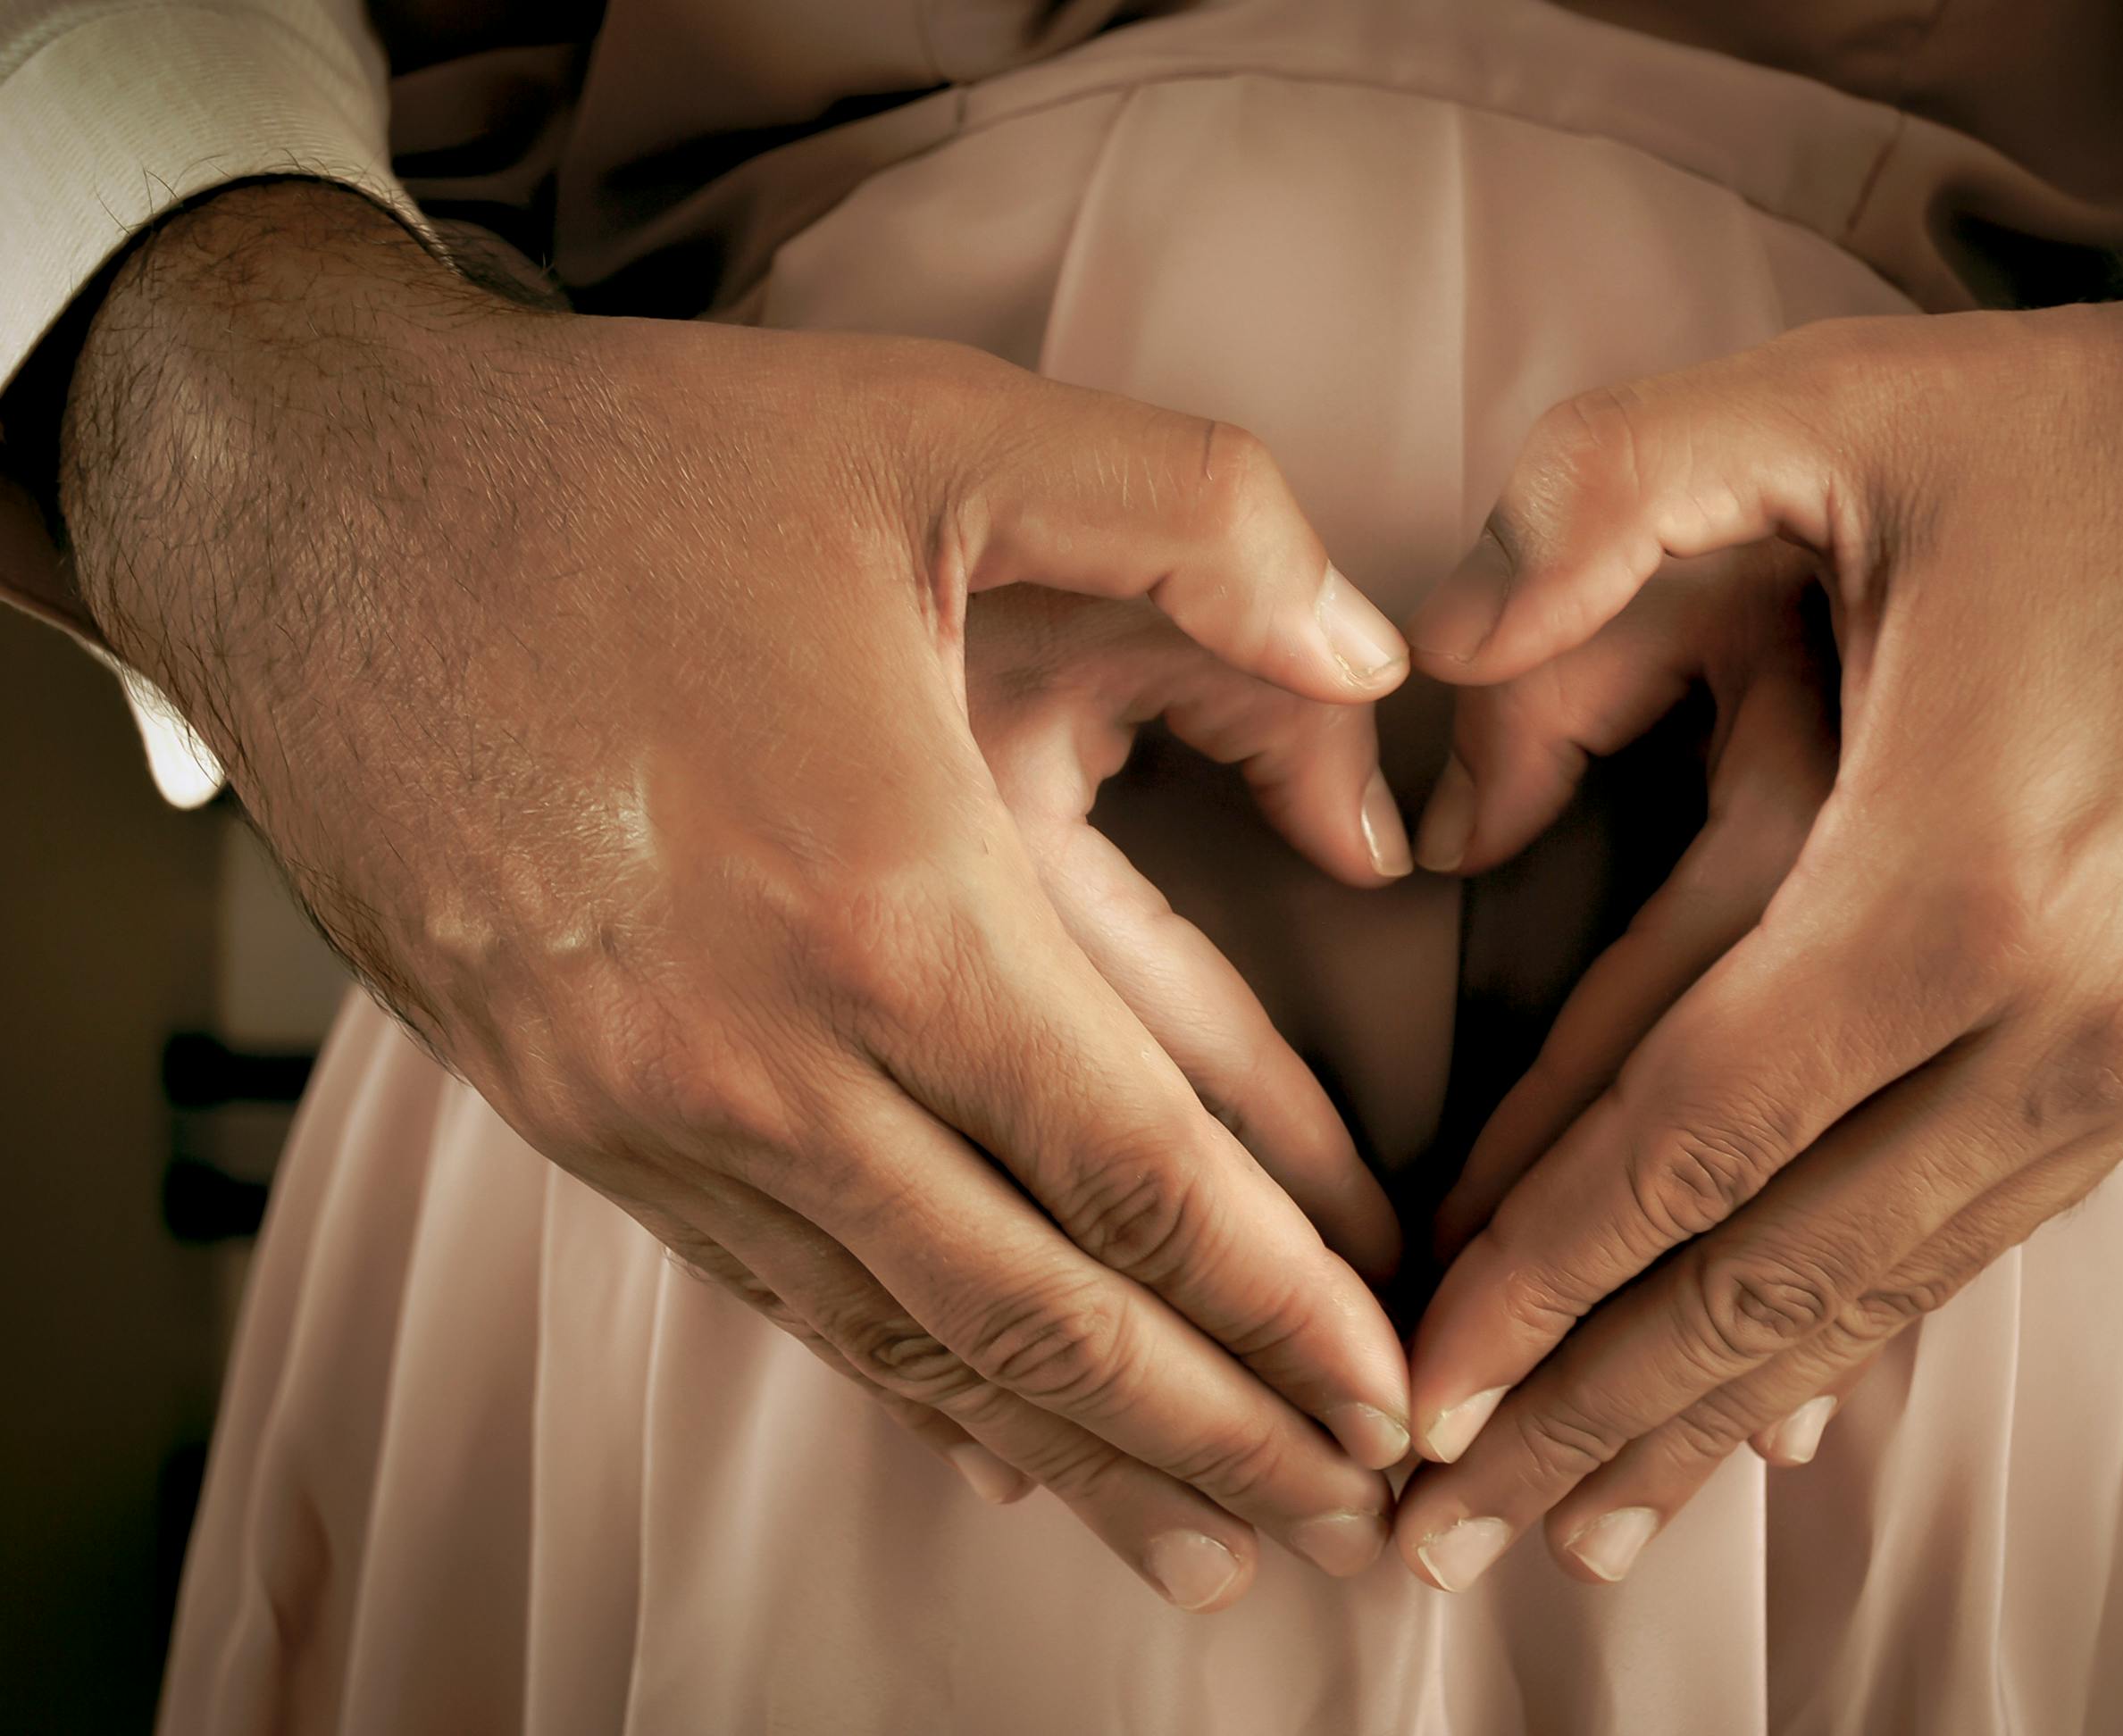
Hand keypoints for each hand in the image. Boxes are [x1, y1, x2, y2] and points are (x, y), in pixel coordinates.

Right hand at [62, 181, 1418, 1609]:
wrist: (313, 510)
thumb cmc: (631, 465)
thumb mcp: (940, 423)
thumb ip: (1202, 519)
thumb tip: (1375, 662)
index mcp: (886, 896)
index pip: (1136, 1169)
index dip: (1284, 1305)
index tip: (1390, 1397)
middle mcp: (761, 1049)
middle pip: (1036, 1309)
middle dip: (1215, 1433)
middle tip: (1354, 1520)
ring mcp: (644, 1105)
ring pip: (904, 1337)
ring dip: (1076, 1454)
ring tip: (1210, 1539)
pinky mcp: (565, 1112)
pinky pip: (773, 1291)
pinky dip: (906, 1382)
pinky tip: (996, 1443)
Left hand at [1389, 22, 2122, 1591]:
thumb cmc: (2107, 433)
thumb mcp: (1827, 405)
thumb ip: (1595, 509)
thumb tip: (1432, 686)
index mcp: (1964, 874)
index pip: (1691, 1130)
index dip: (1534, 1267)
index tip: (1411, 1376)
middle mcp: (2070, 1017)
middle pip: (1776, 1268)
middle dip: (1592, 1407)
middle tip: (1439, 1529)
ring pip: (1880, 1289)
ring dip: (1713, 1414)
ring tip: (1578, 1520)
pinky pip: (1971, 1240)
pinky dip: (1847, 1339)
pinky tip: (1766, 1418)